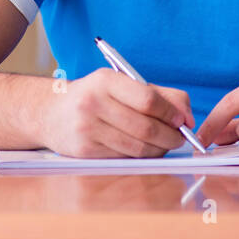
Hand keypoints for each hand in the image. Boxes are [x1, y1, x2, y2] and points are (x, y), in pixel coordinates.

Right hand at [39, 68, 194, 157]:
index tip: (183, 121)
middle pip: (146, 127)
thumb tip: (187, 117)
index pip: (147, 99)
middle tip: (180, 138)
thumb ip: (160, 95)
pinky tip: (143, 150)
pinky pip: (124, 157)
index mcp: (105, 80)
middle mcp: (93, 103)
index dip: (171, 113)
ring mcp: (87, 128)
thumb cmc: (95, 97)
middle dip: (170, 136)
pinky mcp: (84, 150)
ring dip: (158, 149)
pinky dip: (140, 156)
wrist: (51, 113)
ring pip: (137, 147)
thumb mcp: (122, 84)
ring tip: (164, 144)